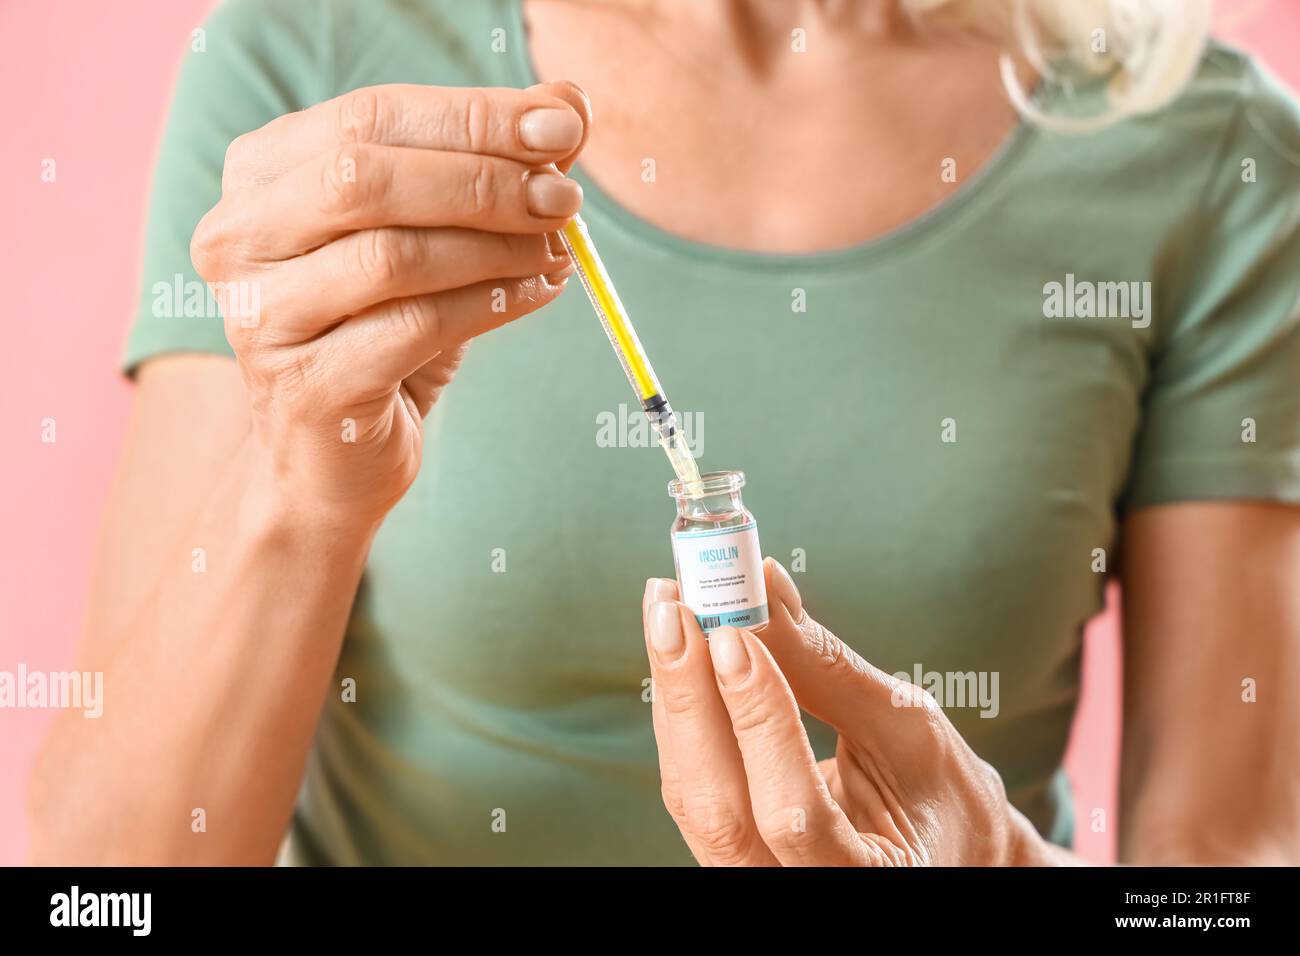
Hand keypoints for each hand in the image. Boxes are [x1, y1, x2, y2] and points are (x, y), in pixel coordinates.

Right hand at [191, 81, 589, 528]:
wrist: (333, 458)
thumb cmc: (383, 330)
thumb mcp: (432, 236)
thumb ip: (488, 165)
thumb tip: (569, 105)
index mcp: (260, 175)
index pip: (369, 117)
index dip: (473, 117)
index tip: (565, 128)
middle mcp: (238, 238)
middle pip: (365, 179)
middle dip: (482, 182)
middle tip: (563, 199)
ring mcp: (261, 318)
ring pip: (391, 257)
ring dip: (493, 247)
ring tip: (557, 251)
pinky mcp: (307, 388)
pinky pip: (414, 330)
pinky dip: (490, 304)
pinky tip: (538, 292)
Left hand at [641, 559, 1041, 865]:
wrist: (942, 846)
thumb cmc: (940, 793)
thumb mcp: (906, 728)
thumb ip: (828, 669)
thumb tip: (764, 585)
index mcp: (865, 882)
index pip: (793, 816)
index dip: (759, 725)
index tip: (736, 636)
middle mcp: (793, 891)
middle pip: (718, 809)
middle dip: (689, 697)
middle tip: (674, 606)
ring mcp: (750, 874)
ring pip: (692, 793)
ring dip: (674, 691)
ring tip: (667, 603)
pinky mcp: (726, 845)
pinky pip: (691, 779)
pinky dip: (682, 706)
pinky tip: (677, 643)